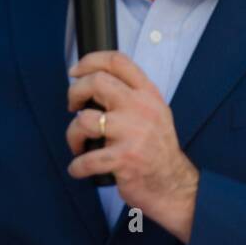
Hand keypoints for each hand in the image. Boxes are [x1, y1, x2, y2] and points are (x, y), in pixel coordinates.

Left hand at [66, 51, 198, 241]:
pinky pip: (86, 159)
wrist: (173, 184)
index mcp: (148, 94)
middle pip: (96, 82)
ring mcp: (133, 133)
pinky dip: (77, 166)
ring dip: (72, 135)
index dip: (90, 61)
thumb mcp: (154, 112)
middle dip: (74, 93)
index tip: (75, 72)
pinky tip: (79, 168)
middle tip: (72, 106)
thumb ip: (131, 95)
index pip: (117, 61)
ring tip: (78, 144)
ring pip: (84, 120)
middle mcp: (141, 108)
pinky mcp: (124, 159)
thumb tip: (94, 83)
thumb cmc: (157, 149)